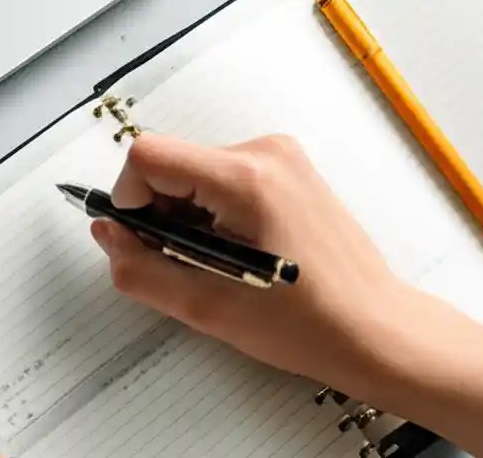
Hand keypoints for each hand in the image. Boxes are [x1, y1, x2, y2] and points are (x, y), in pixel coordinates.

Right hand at [96, 132, 406, 391]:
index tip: (144, 239)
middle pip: (172, 162)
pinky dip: (216, 213)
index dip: (130, 200)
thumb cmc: (309, 323)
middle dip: (164, 214)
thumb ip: (141, 268)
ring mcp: (282, 158)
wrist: (373, 328)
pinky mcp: (289, 171)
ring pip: (196, 172)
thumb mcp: (206, 307)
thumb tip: (108, 235)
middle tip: (192, 264)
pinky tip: (242, 252)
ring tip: (225, 264)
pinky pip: (225, 178)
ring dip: (191, 217)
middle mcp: (266, 154)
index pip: (148, 155)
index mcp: (246, 180)